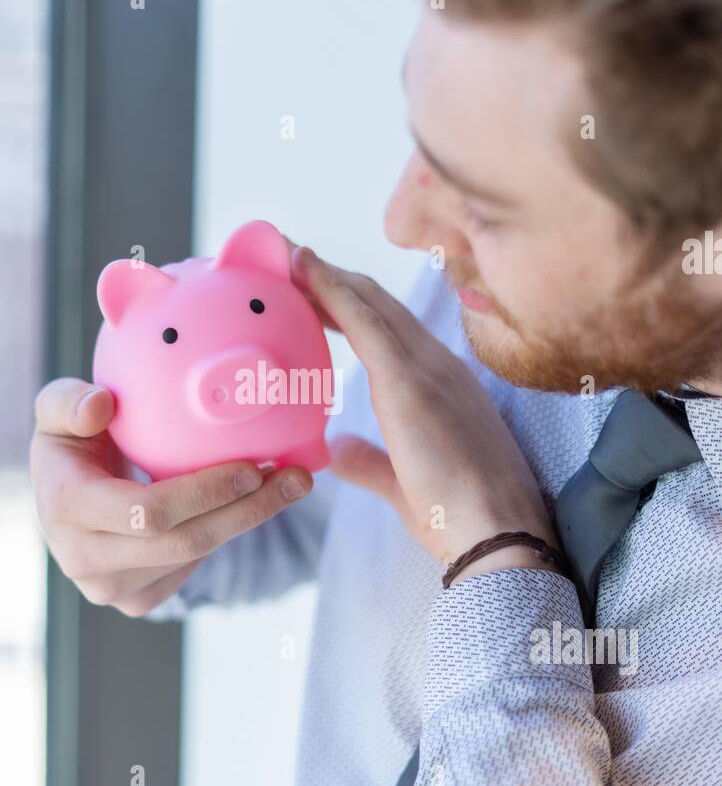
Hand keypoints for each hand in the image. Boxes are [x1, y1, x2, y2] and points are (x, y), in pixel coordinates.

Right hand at [29, 378, 313, 615]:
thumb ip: (69, 401)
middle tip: (295, 478)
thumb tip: (101, 405)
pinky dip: (224, 536)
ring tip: (287, 484)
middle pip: (185, 542)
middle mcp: (83, 559)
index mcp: (66, 507)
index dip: (206, 493)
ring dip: (247, 521)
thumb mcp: (58, 409)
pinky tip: (247, 505)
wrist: (62, 497)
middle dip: (248, 511)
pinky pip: (192, 571)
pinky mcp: (134, 601)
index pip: (148, 511)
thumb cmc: (71, 441)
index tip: (253, 467)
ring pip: (196, 558)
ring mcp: (109, 588)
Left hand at [290, 246, 557, 582]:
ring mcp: (427, 368)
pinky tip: (304, 267)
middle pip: (379, 306)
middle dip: (335, 280)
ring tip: (287, 251)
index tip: (313, 288)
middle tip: (290, 256)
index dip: (352, 305)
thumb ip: (369, 460)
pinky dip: (331, 289)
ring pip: (371, 303)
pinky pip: (364, 321)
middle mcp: (438, 366)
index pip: (391, 331)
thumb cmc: (458, 519)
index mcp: (441, 386)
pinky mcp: (410, 380)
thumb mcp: (402, 483)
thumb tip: (337, 448)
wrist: (498, 534)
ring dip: (327, 275)